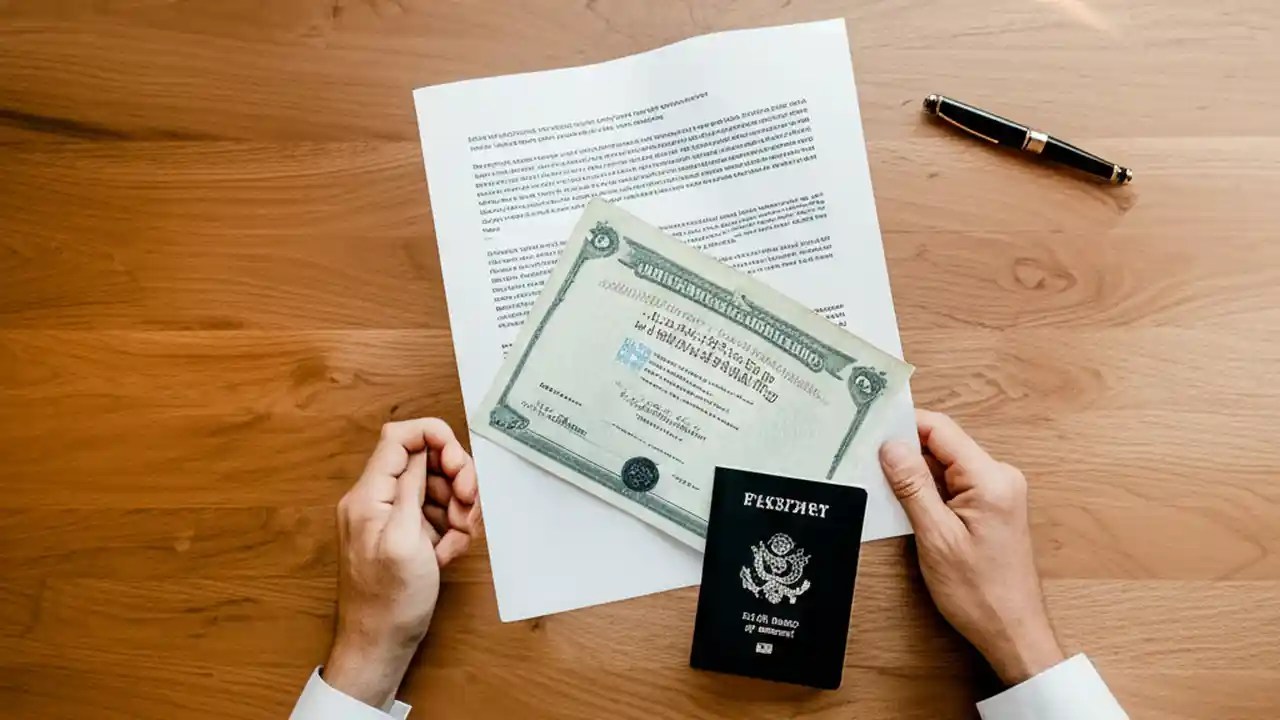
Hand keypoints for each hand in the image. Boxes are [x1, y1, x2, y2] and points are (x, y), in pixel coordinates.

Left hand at [323, 418, 479, 707]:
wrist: (379, 644)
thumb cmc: (390, 600)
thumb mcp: (405, 539)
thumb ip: (411, 488)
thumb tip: (421, 447)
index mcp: (370, 495)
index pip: (399, 437)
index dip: (434, 436)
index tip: (460, 460)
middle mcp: (377, 500)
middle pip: (424, 461)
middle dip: (455, 480)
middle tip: (468, 507)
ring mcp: (391, 518)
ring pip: (436, 487)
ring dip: (457, 508)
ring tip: (459, 538)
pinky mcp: (405, 534)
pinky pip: (435, 514)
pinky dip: (451, 529)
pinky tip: (449, 552)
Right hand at [879, 410, 1063, 684]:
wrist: (1013, 631)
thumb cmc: (979, 592)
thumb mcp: (936, 537)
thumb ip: (913, 487)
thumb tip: (891, 446)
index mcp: (991, 479)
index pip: (941, 430)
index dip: (903, 425)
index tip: (869, 428)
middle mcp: (1000, 477)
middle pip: (943, 445)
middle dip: (905, 451)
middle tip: (866, 458)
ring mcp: (998, 492)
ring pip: (946, 465)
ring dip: (914, 474)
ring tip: (880, 483)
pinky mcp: (992, 507)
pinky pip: (954, 484)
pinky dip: (928, 490)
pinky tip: (905, 503)